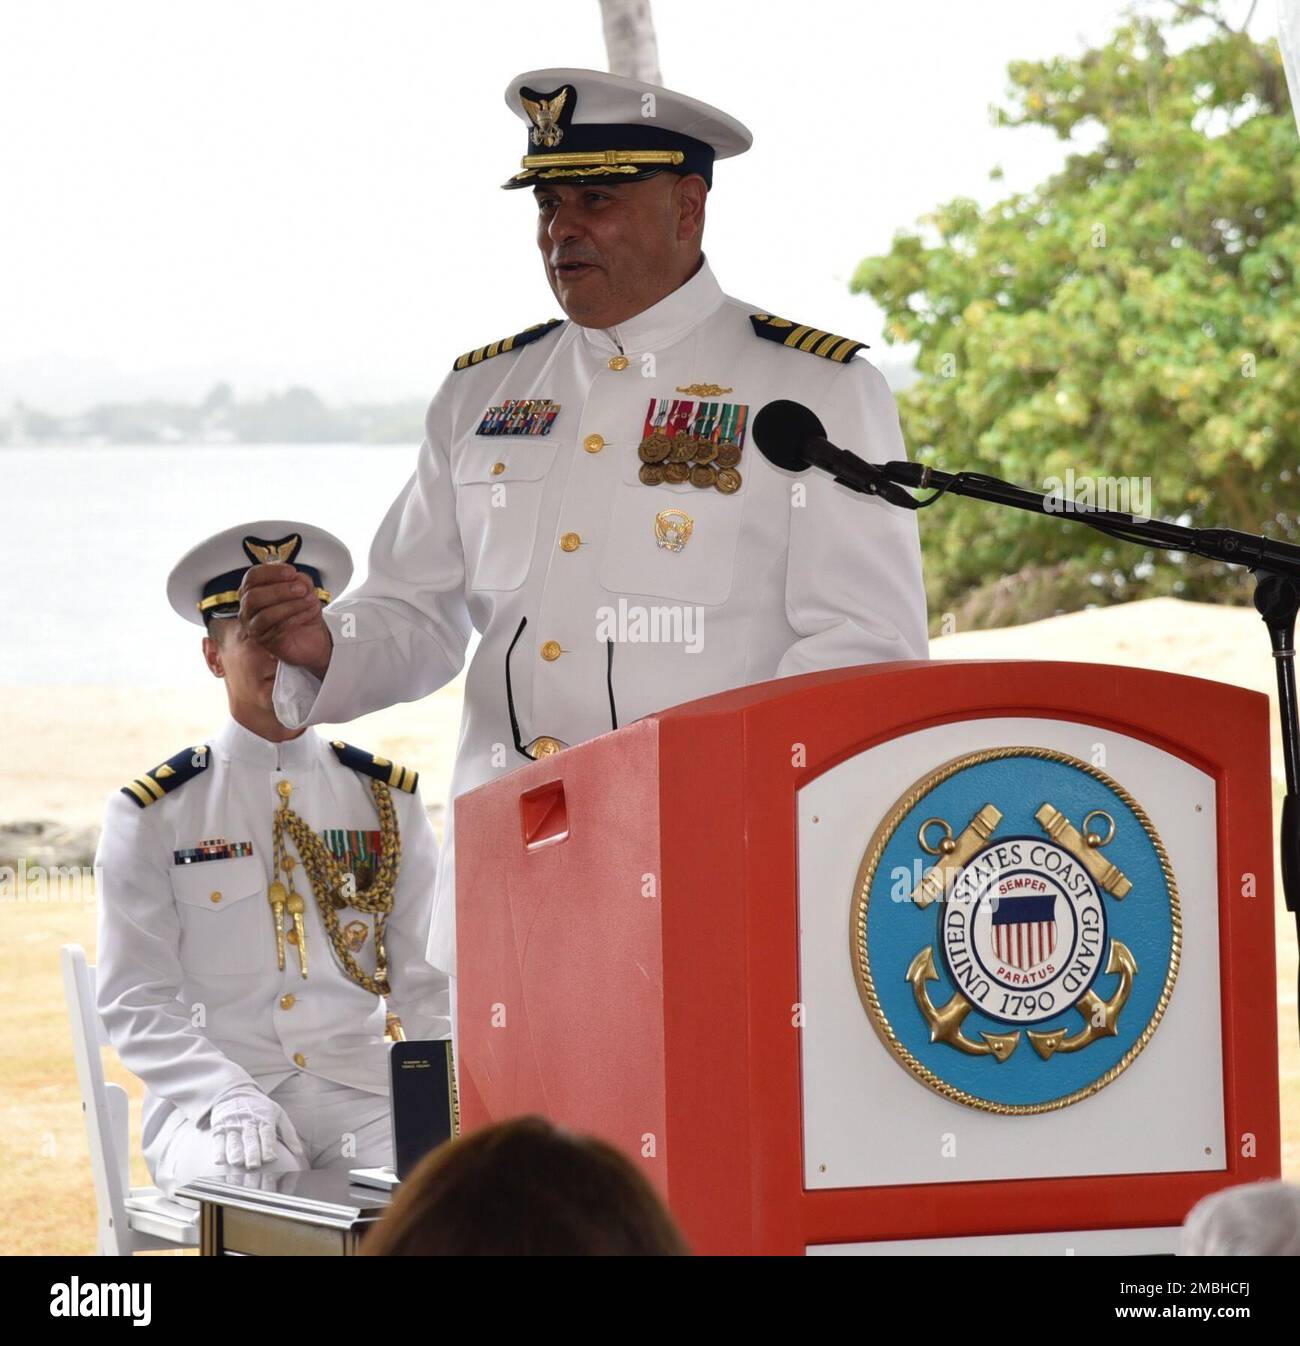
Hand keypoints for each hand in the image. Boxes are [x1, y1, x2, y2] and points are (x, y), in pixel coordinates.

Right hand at [209, 1087, 305, 1169]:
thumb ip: (289, 1133)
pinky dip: (219, 1151)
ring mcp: (232, 1125)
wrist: (234, 1091)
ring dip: (235, 1153)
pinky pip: (218, 1141)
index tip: (270, 1159)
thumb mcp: (278, 1113)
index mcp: (265, 1119)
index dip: (268, 1146)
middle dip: (252, 1152)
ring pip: (234, 1141)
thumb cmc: (260, 1107)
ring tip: (238, 1163)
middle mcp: (248, 1122)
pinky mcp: (219, 1128)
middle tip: (254, 1165)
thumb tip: (299, 1152)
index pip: (267, 1134)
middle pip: (250, 1139)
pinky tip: (219, 1160)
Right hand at [239, 563, 333, 679]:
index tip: (291, 572)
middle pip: (253, 597)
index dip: (271, 572)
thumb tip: (298, 578)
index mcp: (253, 590)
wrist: (310, 636)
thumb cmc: (301, 610)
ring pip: (265, 615)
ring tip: (310, 599)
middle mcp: (248, 608)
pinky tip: (310, 612)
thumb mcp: (305, 590)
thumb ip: (301, 581)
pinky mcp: (265, 641)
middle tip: (301, 588)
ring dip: (290, 605)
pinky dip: (297, 617)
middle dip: (279, 590)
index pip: (252, 577)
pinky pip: (278, 628)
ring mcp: (254, 626)